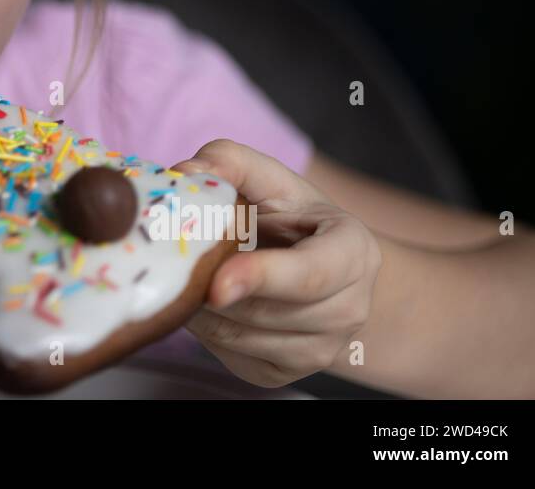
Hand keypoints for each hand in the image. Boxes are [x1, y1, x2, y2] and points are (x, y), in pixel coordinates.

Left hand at [176, 139, 381, 387]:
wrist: (321, 269)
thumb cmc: (291, 217)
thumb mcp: (272, 179)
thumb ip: (231, 161)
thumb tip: (187, 171)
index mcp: (353, 252)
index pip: (310, 275)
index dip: (261, 278)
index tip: (216, 283)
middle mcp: (349, 308)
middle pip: (266, 312)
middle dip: (214, 288)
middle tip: (181, 260)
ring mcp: (322, 348)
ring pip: (241, 339)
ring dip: (204, 309)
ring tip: (196, 273)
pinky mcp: (288, 372)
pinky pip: (232, 356)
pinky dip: (207, 331)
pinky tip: (210, 301)